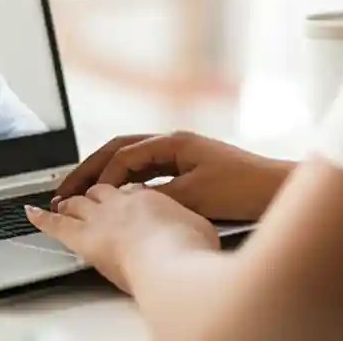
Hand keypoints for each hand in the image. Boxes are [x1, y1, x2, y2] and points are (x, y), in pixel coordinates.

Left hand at [26, 184, 217, 292]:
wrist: (172, 261)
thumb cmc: (191, 249)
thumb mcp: (201, 228)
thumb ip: (191, 223)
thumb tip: (197, 229)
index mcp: (151, 198)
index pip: (132, 190)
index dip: (127, 194)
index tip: (126, 198)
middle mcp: (123, 202)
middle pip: (102, 191)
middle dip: (94, 192)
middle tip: (88, 195)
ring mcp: (101, 216)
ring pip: (79, 202)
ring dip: (70, 201)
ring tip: (62, 201)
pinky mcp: (84, 237)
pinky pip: (56, 223)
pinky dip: (42, 217)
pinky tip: (30, 212)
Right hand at [54, 132, 292, 221]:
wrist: (278, 189)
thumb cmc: (244, 188)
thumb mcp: (195, 195)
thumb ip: (157, 195)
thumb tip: (126, 200)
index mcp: (173, 141)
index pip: (124, 155)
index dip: (101, 178)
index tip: (85, 199)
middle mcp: (174, 142)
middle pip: (119, 150)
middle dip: (89, 170)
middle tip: (64, 190)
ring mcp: (181, 154)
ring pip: (130, 160)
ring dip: (105, 174)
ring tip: (81, 193)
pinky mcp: (189, 169)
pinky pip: (146, 172)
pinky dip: (126, 182)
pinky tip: (117, 198)